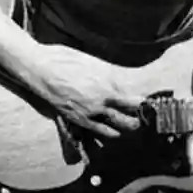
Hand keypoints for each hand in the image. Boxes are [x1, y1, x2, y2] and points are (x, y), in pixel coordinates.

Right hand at [28, 44, 143, 138]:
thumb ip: (111, 75)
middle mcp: (101, 104)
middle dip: (139, 119)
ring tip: (134, 125)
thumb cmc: (66, 60)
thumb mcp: (95, 63)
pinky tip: (115, 132)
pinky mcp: (78, 120)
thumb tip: (124, 81)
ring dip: (127, 127)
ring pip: (117, 128)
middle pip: (129, 119)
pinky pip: (100, 131)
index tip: (151, 104)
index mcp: (107, 87)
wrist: (41, 69)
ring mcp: (90, 114)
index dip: (144, 104)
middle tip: (145, 117)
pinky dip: (110, 133)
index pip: (134, 101)